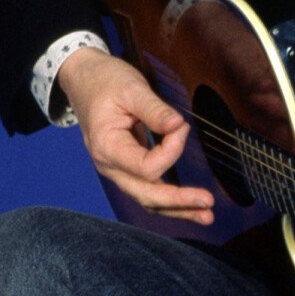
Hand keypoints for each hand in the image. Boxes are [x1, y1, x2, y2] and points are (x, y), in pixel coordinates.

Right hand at [55, 49, 214, 225]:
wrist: (85, 79)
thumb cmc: (106, 81)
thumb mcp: (131, 88)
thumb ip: (154, 109)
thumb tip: (177, 126)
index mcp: (107, 147)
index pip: (146, 167)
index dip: (171, 151)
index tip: (181, 126)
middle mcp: (110, 166)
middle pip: (146, 195)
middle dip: (179, 202)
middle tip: (209, 202)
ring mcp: (117, 170)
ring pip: (148, 200)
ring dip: (178, 209)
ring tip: (207, 216)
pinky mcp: (128, 168)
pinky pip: (149, 190)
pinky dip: (170, 200)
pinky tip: (191, 205)